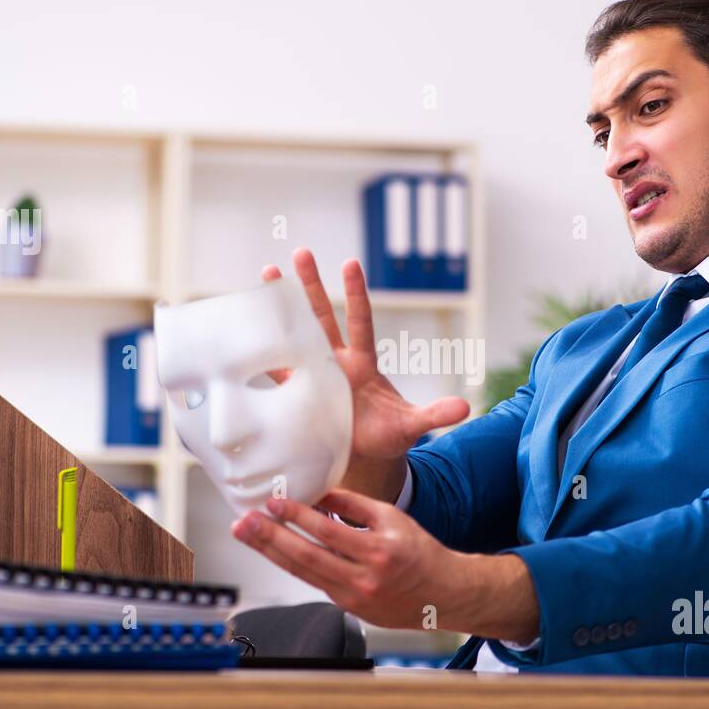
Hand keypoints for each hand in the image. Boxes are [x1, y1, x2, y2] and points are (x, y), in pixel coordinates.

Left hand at [230, 489, 538, 639]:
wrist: (443, 595)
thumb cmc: (420, 554)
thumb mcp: (393, 519)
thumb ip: (354, 506)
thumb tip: (318, 494)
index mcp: (379, 552)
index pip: (329, 532)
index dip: (298, 517)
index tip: (274, 503)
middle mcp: (364, 579)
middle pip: (307, 557)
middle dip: (269, 538)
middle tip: (243, 522)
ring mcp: (354, 598)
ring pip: (303, 574)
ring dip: (271, 553)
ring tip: (247, 535)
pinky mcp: (348, 608)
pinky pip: (315, 582)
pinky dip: (294, 564)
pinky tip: (276, 549)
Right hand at [261, 250, 469, 501]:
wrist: (362, 457)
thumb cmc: (387, 436)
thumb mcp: (411, 425)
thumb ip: (433, 415)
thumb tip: (465, 407)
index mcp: (362, 363)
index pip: (359, 320)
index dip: (355, 294)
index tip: (350, 263)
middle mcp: (335, 361)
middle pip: (322, 316)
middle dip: (311, 285)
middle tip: (301, 251)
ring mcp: (312, 374)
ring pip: (293, 333)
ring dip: (279, 307)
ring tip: (265, 272)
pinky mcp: (295, 393)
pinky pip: (273, 366)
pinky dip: (259, 351)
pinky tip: (243, 326)